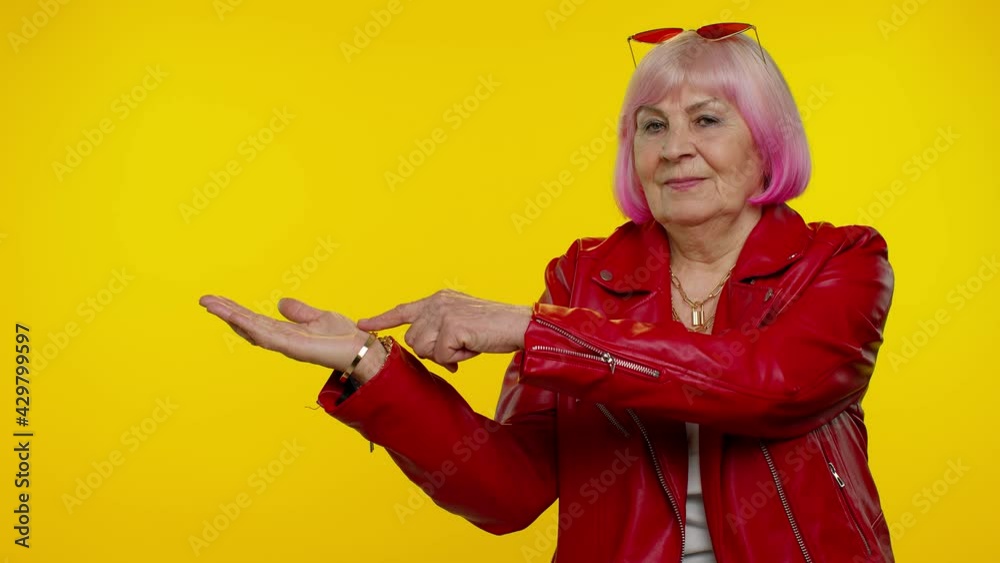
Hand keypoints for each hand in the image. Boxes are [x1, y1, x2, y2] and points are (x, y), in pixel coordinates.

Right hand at [199, 295, 375, 373]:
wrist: (361, 349)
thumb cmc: (343, 337)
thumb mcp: (318, 317)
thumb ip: (299, 312)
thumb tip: (280, 302)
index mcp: (286, 332)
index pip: (255, 320)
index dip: (236, 311)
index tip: (218, 300)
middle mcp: (282, 340)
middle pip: (248, 325)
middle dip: (226, 312)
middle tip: (204, 300)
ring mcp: (286, 345)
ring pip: (251, 329)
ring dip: (231, 317)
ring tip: (211, 305)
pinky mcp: (294, 347)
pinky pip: (267, 336)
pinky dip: (249, 327)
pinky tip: (235, 318)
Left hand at [357, 289, 531, 372]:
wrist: (518, 325)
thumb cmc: (493, 328)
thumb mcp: (461, 324)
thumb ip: (440, 333)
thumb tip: (430, 355)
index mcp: (438, 300)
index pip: (403, 310)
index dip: (381, 320)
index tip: (362, 325)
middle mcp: (437, 303)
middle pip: (412, 340)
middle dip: (432, 351)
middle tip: (458, 348)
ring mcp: (443, 314)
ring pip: (424, 350)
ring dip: (445, 355)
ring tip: (467, 344)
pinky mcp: (451, 327)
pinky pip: (442, 356)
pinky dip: (458, 358)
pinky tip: (472, 346)